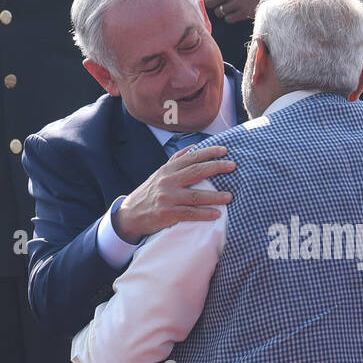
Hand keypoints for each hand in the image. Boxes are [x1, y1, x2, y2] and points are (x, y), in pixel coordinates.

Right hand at [114, 144, 235, 244]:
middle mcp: (168, 181)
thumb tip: (192, 148)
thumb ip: (175, 161)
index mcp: (168, 169)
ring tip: (230, 196)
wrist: (129, 215)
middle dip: (216, 167)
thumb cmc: (149, 193)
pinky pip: (189, 213)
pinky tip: (216, 214)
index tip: (224, 150)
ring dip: (215, 196)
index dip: (209, 152)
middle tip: (233, 166)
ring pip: (195, 195)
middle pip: (196, 171)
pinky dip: (204, 213)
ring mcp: (167, 197)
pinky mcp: (167, 214)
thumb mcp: (159, 174)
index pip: (191, 157)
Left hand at [202, 0, 291, 23]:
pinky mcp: (244, 12)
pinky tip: (237, 13)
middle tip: (218, 5)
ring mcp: (237, 2)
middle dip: (213, 5)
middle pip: (209, 2)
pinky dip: (231, 18)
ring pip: (219, 12)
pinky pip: (228, 19)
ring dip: (223, 12)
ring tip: (231, 8)